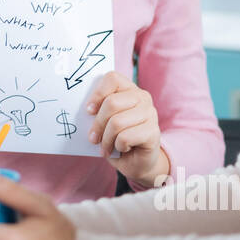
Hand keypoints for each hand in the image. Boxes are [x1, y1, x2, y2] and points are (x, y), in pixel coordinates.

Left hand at [85, 71, 169, 185]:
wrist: (137, 161)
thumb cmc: (117, 138)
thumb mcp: (105, 122)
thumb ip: (97, 112)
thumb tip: (85, 111)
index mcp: (129, 89)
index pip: (112, 78)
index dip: (97, 94)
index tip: (89, 111)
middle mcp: (142, 97)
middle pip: (111, 103)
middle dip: (98, 124)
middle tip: (93, 138)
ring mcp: (150, 113)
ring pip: (117, 122)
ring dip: (106, 140)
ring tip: (105, 148)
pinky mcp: (153, 132)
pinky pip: (125, 137)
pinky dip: (118, 146)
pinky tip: (122, 149)